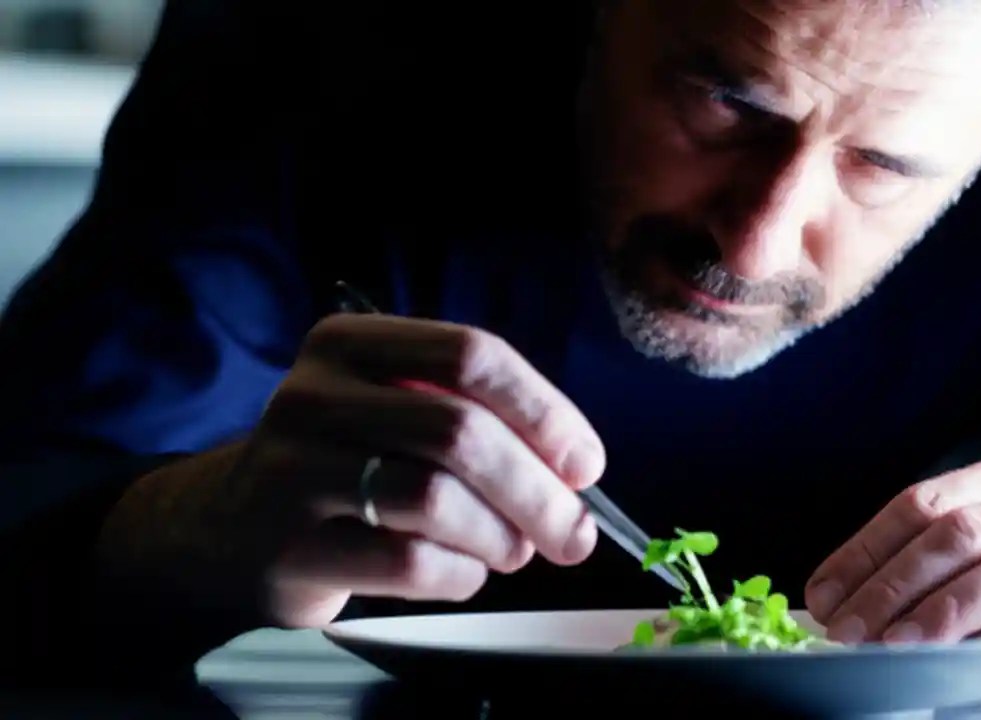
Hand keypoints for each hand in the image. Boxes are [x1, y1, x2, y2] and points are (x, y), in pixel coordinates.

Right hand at [98, 313, 604, 630]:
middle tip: (573, 531)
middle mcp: (314, 396)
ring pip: (437, 500)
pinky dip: (460, 574)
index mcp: (350, 344)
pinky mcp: (291, 549)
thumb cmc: (343, 461)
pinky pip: (410, 564)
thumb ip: (475, 418)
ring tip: (514, 549)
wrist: (231, 525)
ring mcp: (294, 472)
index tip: (584, 462)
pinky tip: (463, 571)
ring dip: (501, 536)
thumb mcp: (391, 408)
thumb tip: (572, 468)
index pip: (472, 356)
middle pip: (461, 432)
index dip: (544, 411)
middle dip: (538, 490)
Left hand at [804, 450, 980, 686]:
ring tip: (897, 644)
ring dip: (943, 608)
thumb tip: (849, 598)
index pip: (922, 502)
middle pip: (957, 531)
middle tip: (848, 628)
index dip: (865, 548)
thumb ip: (944, 560)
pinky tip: (970, 652)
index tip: (823, 593)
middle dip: (891, 582)